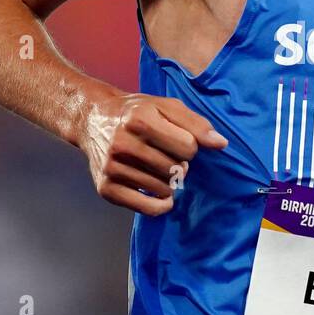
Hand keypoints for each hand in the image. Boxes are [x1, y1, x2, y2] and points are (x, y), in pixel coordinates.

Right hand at [80, 91, 227, 214]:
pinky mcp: (106, 188)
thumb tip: (221, 144)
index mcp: (140, 119)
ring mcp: (112, 168)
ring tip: (158, 168)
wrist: (93, 119)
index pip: (189, 147)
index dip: (190, 146)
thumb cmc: (136, 113)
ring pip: (164, 189)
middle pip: (176, 169)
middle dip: (179, 164)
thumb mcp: (166, 107)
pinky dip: (161, 205)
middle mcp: (123, 144)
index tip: (177, 141)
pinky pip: (147, 208)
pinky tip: (163, 196)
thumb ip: (196, 123)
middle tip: (166, 155)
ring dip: (169, 182)